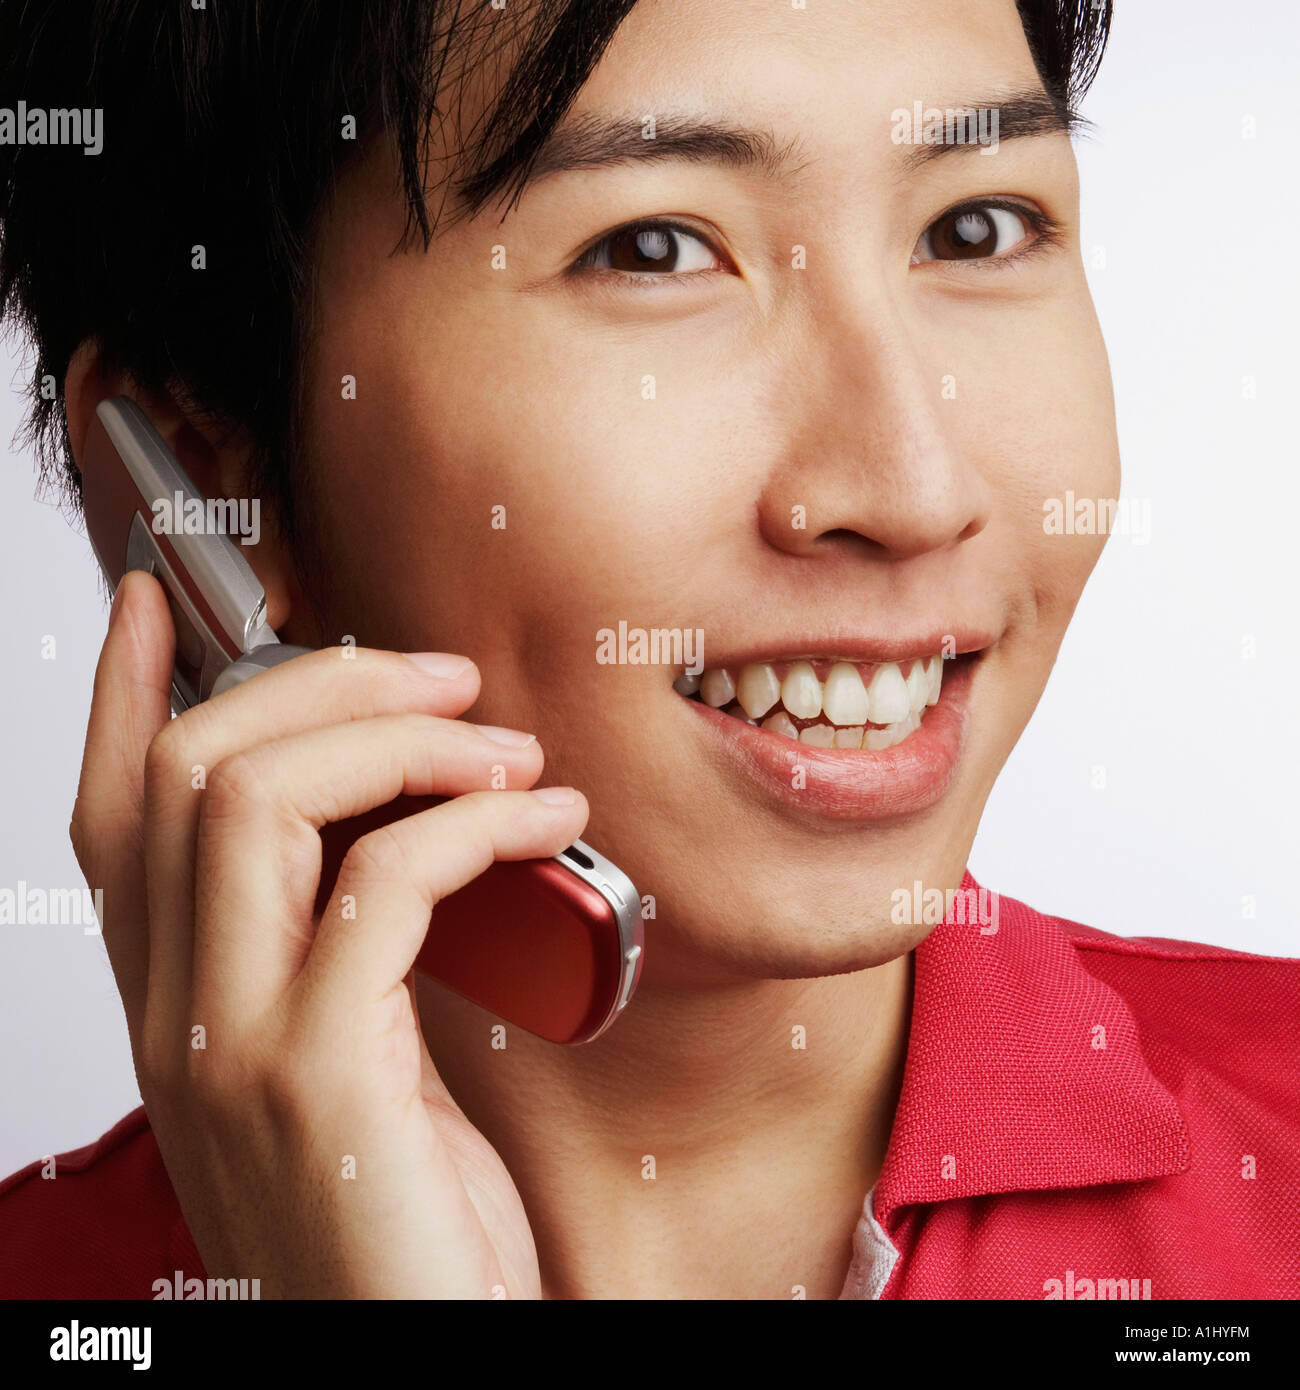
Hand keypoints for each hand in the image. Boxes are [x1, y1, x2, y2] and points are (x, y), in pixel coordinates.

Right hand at [69, 570, 586, 1296]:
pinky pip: (385, 883)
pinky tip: (544, 820)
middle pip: (188, 774)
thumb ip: (345, 953)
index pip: (110, 817)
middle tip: (440, 677)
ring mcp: (233, 1047)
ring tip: (506, 747)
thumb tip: (404, 827)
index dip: (126, 694)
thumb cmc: (407, 1220)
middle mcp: (178, 1017)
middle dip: (320, 685)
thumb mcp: (356, 1065)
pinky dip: (475, 821)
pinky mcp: (321, 1077)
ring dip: (403, 739)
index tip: (163, 601)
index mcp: (177, 1006)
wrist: (421, 1359)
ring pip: (262, 802)